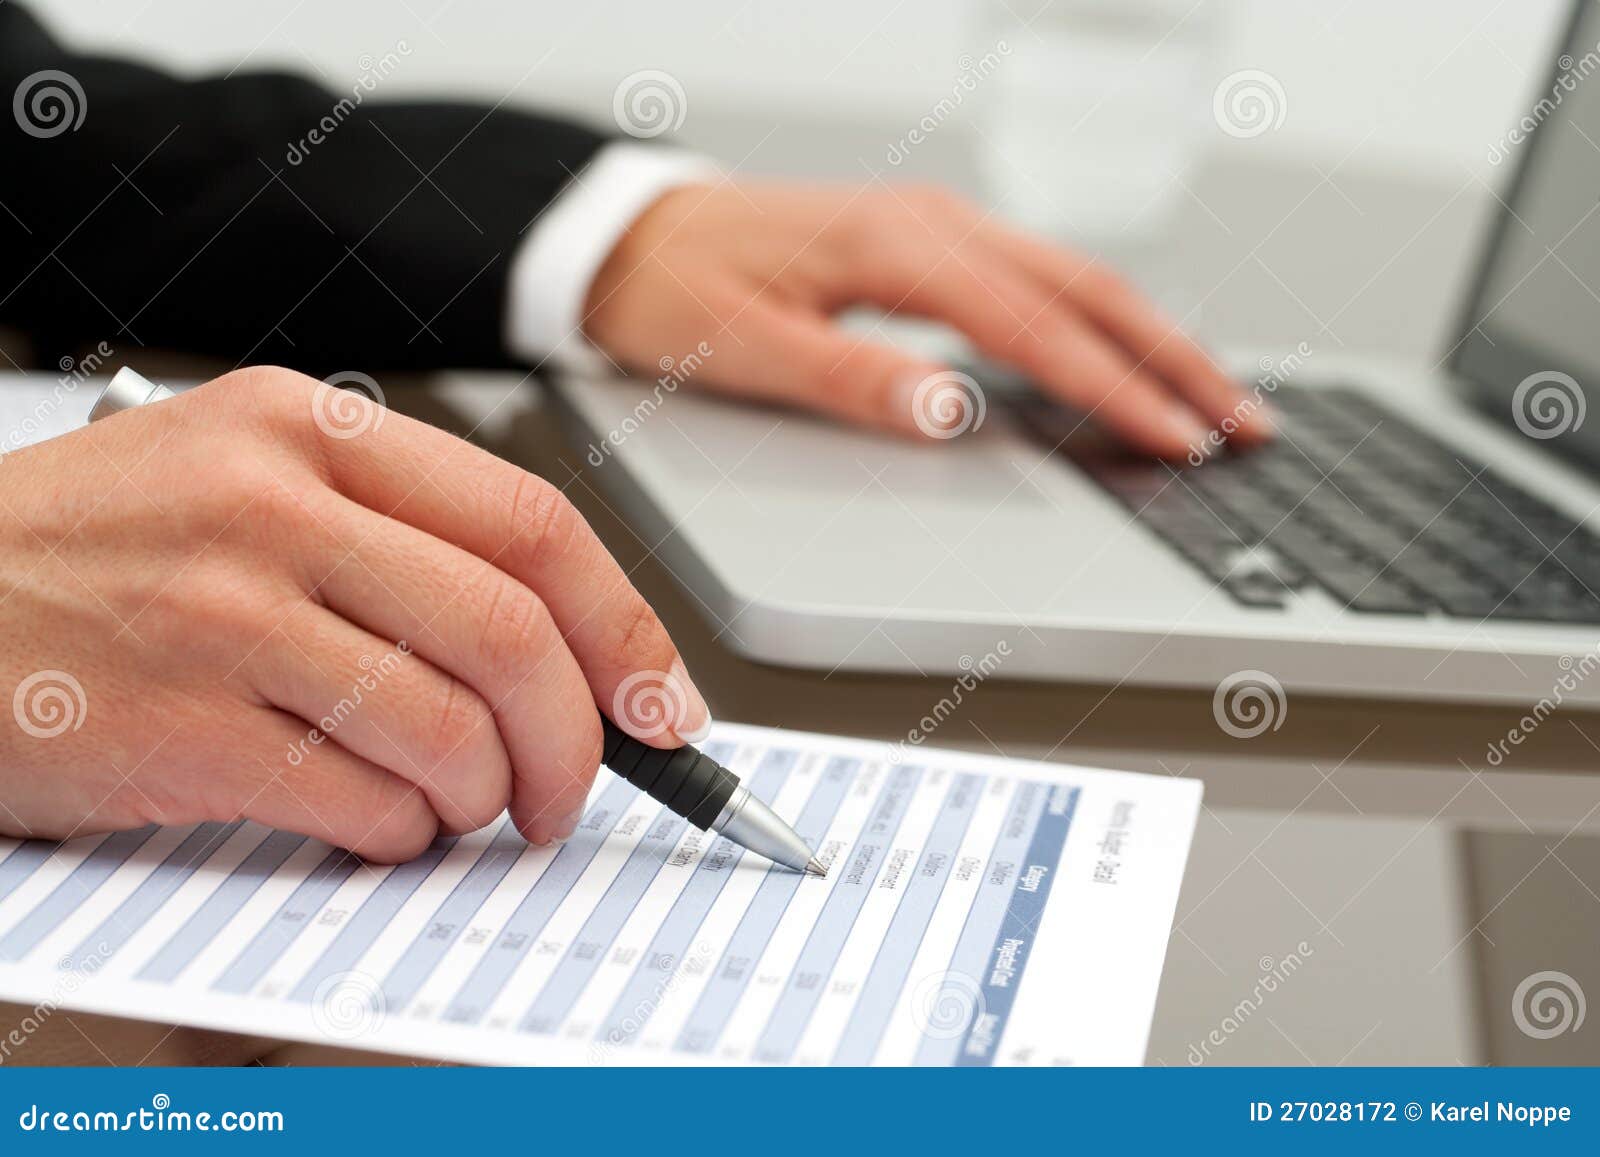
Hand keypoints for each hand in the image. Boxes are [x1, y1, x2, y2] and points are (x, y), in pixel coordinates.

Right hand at [0, 368, 707, 861]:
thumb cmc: (93, 549)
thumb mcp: (244, 478)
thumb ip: (399, 539)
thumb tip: (562, 644)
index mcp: (310, 428)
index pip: (533, 523)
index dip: (625, 627)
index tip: (662, 702)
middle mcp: (273, 505)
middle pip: (512, 631)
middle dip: (578, 737)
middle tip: (573, 790)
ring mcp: (222, 613)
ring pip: (448, 727)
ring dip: (486, 795)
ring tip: (460, 805)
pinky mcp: (180, 724)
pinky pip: (361, 800)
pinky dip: (402, 833)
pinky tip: (378, 823)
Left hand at [584, 182, 1270, 457]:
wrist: (635, 238)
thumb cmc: (681, 291)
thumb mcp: (749, 350)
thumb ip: (854, 382)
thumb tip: (954, 411)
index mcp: (897, 248)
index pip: (1035, 327)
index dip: (1114, 388)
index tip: (1177, 438)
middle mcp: (932, 225)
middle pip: (1086, 288)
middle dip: (1173, 358)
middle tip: (1243, 422)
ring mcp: (937, 227)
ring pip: (1074, 278)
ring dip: (1149, 337)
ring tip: (1213, 396)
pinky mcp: (930, 245)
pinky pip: (1039, 280)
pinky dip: (1099, 321)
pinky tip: (1124, 357)